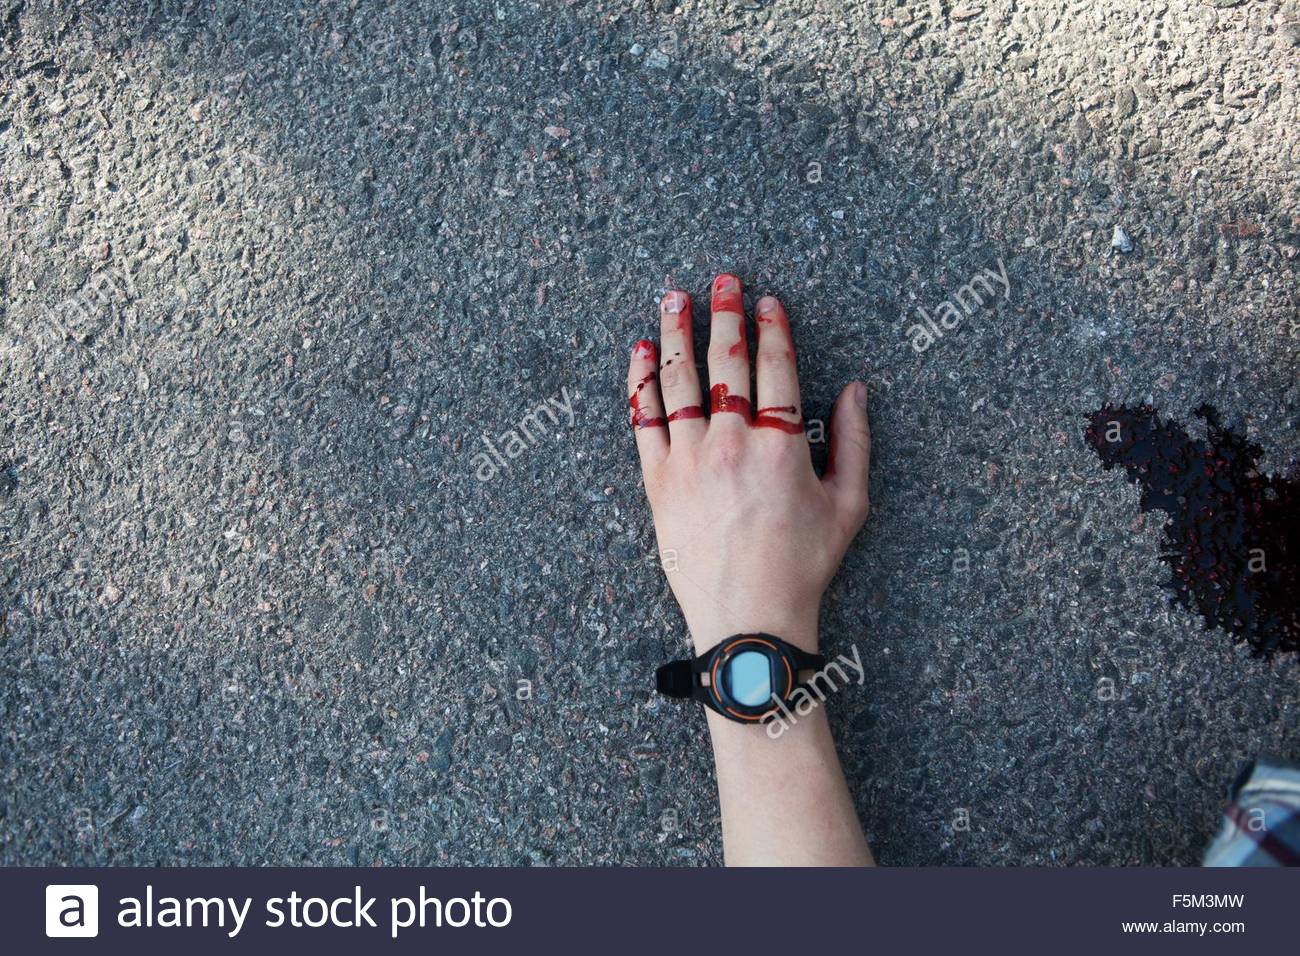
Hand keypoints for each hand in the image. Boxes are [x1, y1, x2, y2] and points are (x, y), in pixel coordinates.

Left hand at [627, 273, 871, 654]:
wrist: (747, 617)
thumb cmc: (803, 565)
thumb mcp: (849, 505)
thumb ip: (856, 443)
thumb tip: (856, 390)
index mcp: (782, 445)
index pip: (776, 367)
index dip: (772, 327)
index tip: (768, 300)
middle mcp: (732, 442)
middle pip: (726, 360)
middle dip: (724, 312)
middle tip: (721, 279)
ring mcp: (689, 459)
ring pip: (679, 380)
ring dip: (675, 332)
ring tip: (673, 297)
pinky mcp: (657, 481)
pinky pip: (643, 419)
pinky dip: (639, 382)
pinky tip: (638, 352)